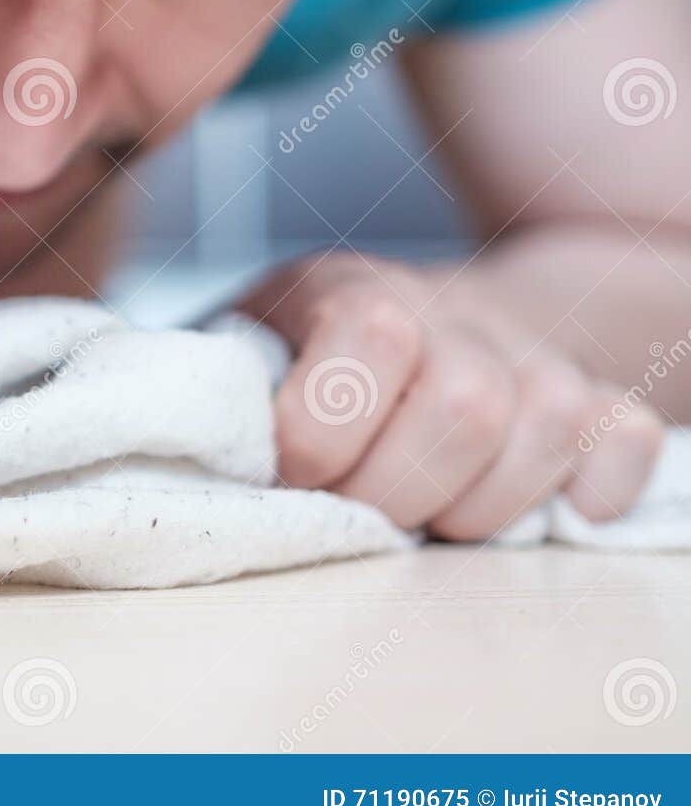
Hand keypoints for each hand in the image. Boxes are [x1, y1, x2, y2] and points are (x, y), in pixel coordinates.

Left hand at [239, 252, 663, 537]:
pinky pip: (623, 436)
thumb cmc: (296, 360)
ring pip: (546, 426)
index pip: (367, 337)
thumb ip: (214, 394)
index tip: (293, 475)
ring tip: (428, 516)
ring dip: (479, 507)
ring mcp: (525, 347)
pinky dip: (586, 489)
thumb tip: (182, 450)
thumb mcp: (234, 354)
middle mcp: (444, 306)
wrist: (416, 311)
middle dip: (400, 493)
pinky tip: (527, 510)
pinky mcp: (588, 389)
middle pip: (466, 405)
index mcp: (343, 288)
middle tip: (361, 516)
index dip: (323, 435)